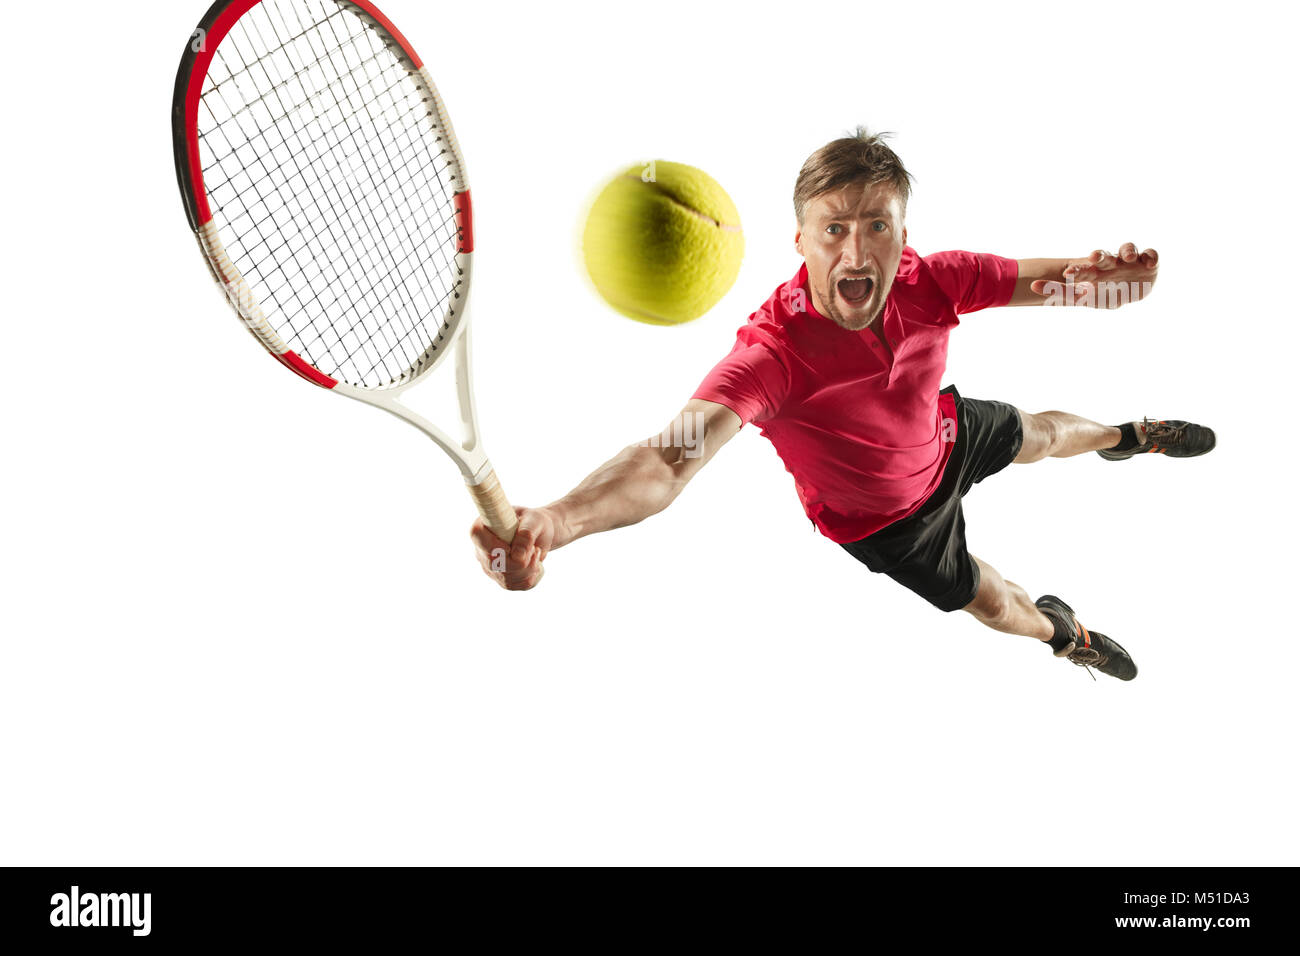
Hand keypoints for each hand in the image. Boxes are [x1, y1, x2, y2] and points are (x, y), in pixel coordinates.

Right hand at [470, 506, 555, 590]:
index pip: (477, 534)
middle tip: (535, 549)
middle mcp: (482, 547)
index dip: (494, 545)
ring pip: (506, 578)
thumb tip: (518, 556)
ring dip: (529, 569)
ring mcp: (489, 565)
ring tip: (536, 553)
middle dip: (520, 561)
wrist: (540, 534)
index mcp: (485, 525)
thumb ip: (526, 534)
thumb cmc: (534, 522)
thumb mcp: (534, 521)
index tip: (512, 547)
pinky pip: (514, 585)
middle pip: (493, 563)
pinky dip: (530, 577)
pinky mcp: (500, 578)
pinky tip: (535, 565)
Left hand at [1031, 242, 1158, 307]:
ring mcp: (1131, 262)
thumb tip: (1032, 286)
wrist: (1132, 291)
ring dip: (1127, 250)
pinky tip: (1149, 262)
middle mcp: (1111, 263)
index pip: (1084, 268)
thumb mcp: (1082, 297)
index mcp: (1095, 271)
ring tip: (1128, 257)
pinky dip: (1151, 257)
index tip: (1068, 274)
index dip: (1078, 270)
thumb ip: (1058, 292)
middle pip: (1106, 256)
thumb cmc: (1102, 294)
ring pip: (1128, 249)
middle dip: (1101, 256)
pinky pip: (1152, 255)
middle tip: (1094, 257)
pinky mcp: (1149, 263)